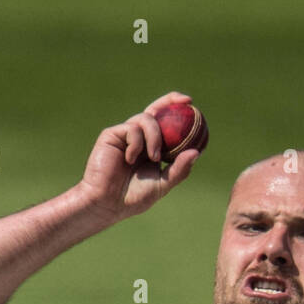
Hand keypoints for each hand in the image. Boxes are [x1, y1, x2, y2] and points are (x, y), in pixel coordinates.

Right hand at [77, 92, 201, 222]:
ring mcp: (126, 135)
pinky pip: (132, 129)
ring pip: (147, 119)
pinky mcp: (112, 134)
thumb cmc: (133, 198)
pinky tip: (130, 159)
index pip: (167, 126)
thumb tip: (196, 152)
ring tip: (154, 158)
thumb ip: (179, 170)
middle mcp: (140, 138)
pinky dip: (137, 144)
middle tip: (186, 101)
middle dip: (170, 100)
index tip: (194, 109)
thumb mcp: (162, 185)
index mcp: (152, 149)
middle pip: (156, 110)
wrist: (107, 202)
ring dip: (155, 137)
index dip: (179, 114)